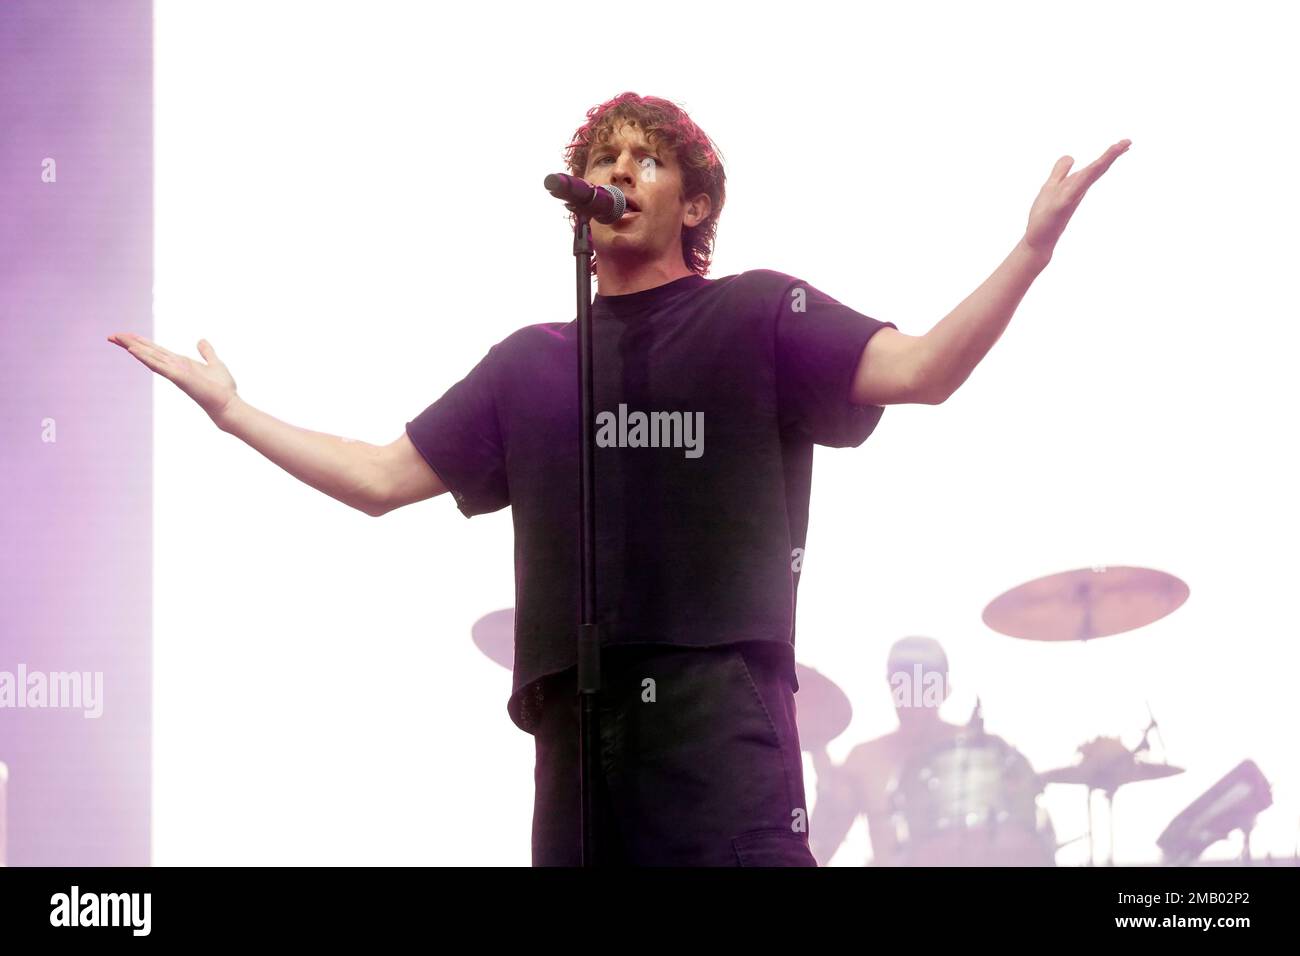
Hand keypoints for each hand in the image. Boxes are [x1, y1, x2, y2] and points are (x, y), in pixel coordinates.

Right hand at [107, 333, 238, 426]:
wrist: (228, 404)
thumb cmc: (222, 388)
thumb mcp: (215, 363)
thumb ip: (206, 352)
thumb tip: (201, 340)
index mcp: (180, 363)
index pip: (155, 350)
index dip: (140, 342)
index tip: (125, 335)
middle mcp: (173, 367)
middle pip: (147, 352)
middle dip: (129, 343)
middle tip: (111, 335)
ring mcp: (174, 372)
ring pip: (149, 357)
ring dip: (133, 347)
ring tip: (117, 338)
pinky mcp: (178, 378)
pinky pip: (158, 366)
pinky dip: (145, 357)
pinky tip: (132, 350)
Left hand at [1024, 138, 1130, 255]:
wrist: (1039, 239)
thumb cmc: (1046, 216)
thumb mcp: (1051, 186)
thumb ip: (1061, 172)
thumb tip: (1071, 157)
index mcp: (1076, 185)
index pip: (1095, 167)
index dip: (1109, 155)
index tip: (1126, 142)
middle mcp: (1077, 190)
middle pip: (1096, 170)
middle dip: (1111, 155)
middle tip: (1128, 141)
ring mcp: (1070, 197)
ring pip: (1088, 177)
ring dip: (1101, 163)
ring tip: (1116, 148)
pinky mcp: (1060, 206)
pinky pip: (1072, 191)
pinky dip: (1081, 181)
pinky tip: (1087, 171)